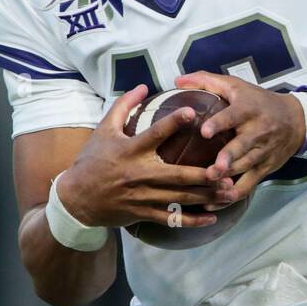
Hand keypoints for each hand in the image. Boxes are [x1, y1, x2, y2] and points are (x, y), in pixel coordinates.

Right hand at [56, 85, 237, 228]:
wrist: (76, 199)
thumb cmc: (92, 160)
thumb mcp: (103, 130)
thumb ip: (123, 106)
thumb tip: (143, 85)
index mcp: (130, 151)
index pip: (155, 133)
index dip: (174, 122)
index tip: (193, 112)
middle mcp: (139, 174)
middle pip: (177, 175)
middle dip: (204, 174)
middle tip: (226, 168)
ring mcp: (143, 197)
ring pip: (180, 199)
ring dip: (207, 196)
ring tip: (230, 191)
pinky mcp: (144, 214)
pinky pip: (172, 219)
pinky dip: (193, 220)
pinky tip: (212, 216)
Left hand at [174, 72, 306, 203]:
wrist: (296, 121)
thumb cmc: (259, 101)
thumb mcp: (237, 86)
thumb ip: (207, 81)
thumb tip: (177, 81)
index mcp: (247, 110)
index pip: (233, 116)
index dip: (219, 124)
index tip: (205, 132)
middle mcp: (256, 132)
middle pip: (242, 148)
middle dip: (227, 160)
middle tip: (211, 170)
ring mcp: (261, 153)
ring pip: (244, 168)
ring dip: (226, 180)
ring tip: (207, 188)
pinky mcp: (264, 170)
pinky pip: (248, 186)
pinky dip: (232, 196)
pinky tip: (213, 202)